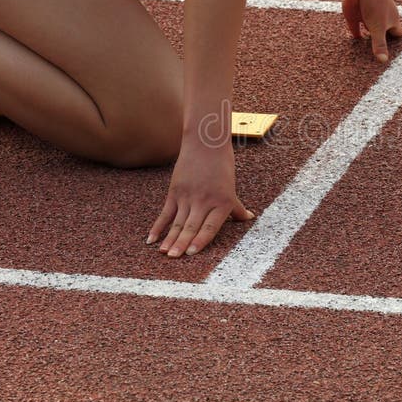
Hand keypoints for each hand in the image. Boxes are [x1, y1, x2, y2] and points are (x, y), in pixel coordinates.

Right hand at [146, 139, 253, 256]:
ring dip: (170, 239)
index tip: (192, 252)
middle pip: (191, 226)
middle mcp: (204, 201)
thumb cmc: (222, 166)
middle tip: (174, 258)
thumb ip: (236, 207)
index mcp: (222, 202)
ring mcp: (187, 196)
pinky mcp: (175, 191)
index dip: (201, 240)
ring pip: (177, 222)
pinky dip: (158, 227)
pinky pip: (165, 213)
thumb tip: (249, 218)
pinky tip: (152, 239)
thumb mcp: (231, 187)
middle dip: (182, 243)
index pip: (210, 226)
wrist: (205, 144)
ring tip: (164, 253)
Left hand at [342, 0, 401, 62]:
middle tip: (379, 59)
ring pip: (369, 32)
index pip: (397, 33)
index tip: (395, 53)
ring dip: (368, 41)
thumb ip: (379, 44)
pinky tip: (354, 45)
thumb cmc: (375, 3)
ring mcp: (368, 18)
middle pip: (383, 34)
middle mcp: (380, 19)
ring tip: (365, 58)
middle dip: (382, 44)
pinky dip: (355, 36)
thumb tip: (383, 61)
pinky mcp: (355, 17)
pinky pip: (355, 30)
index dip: (397, 43)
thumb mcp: (378, 27)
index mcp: (391, 21)